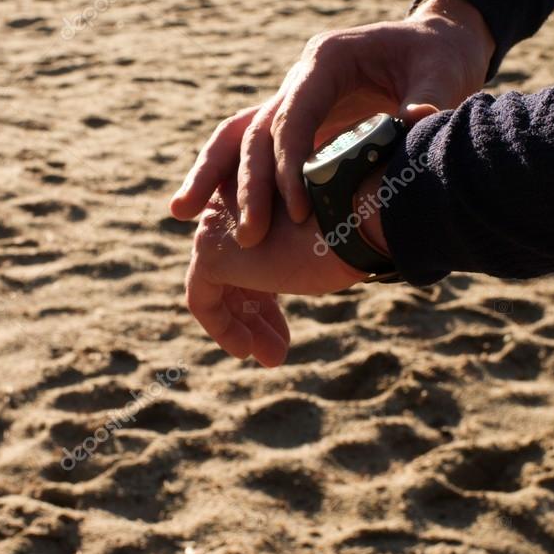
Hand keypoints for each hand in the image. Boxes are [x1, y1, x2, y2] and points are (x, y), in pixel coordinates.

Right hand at [170, 0, 493, 245]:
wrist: (437, 45)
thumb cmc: (441, 59)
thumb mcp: (445, 76)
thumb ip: (429, 101)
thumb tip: (417, 120)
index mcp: (327, 59)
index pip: (294, 114)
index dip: (290, 163)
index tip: (299, 212)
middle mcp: (301, 78)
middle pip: (256, 128)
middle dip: (248, 184)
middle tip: (247, 237)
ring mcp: (294, 98)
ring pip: (239, 134)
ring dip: (211, 175)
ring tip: (181, 213)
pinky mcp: (298, 121)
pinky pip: (255, 149)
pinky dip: (231, 178)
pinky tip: (210, 213)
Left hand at [185, 177, 365, 366]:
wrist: (351, 218)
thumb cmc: (349, 228)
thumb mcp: (318, 244)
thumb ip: (296, 255)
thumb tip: (297, 274)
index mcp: (260, 196)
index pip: (252, 252)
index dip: (267, 294)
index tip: (285, 325)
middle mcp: (231, 204)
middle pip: (235, 271)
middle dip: (256, 314)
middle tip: (277, 350)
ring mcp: (216, 227)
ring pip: (220, 287)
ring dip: (243, 326)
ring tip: (270, 356)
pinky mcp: (209, 253)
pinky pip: (202, 299)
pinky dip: (222, 327)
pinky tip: (246, 349)